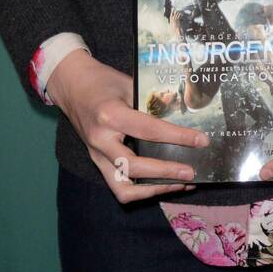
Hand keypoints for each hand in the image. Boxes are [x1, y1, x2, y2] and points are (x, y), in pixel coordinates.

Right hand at [45, 48, 209, 203]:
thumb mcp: (128, 84)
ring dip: (152, 190)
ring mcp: (96, 155)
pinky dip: (142, 188)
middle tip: (191, 173)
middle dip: (165, 173)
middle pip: (134, 168)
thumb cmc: (102, 81)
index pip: (149, 131)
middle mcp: (101, 141)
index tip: (201, 141)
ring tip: (179, 184)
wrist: (71, 85)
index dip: (178, 137)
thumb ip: (151, 103)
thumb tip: (181, 117)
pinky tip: (163, 182)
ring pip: (123, 188)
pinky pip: (119, 184)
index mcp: (110, 116)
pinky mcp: (97, 162)